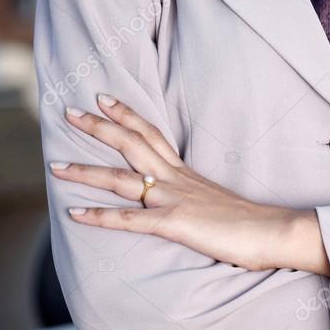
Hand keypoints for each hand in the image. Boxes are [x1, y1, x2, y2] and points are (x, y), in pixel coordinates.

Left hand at [50, 94, 286, 271]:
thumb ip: (195, 195)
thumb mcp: (217, 200)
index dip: (126, 114)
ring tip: (55, 166)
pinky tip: (75, 214)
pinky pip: (128, 219)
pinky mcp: (174, 223)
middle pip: (131, 143)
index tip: (104, 99)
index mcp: (186, 172)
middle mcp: (175, 178)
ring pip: (121, 178)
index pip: (151, 133)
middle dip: (98, 127)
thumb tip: (185, 198)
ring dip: (85, 171)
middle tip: (69, 112)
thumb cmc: (251, 221)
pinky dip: (99, 216)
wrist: (274, 230)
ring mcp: (173, 198)